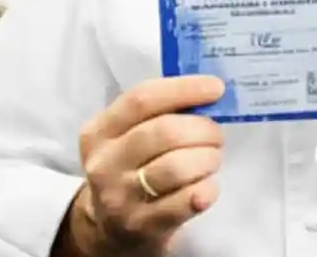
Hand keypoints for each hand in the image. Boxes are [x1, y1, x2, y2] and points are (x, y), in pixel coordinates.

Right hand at [55, 76, 225, 256]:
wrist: (111, 228)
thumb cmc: (131, 168)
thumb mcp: (127, 137)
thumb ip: (159, 112)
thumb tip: (209, 91)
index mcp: (100, 131)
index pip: (142, 99)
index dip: (184, 89)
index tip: (215, 88)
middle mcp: (105, 163)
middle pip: (165, 132)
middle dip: (203, 129)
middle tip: (216, 135)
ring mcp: (121, 197)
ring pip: (177, 167)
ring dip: (207, 159)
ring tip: (211, 160)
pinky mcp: (143, 225)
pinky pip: (186, 201)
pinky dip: (207, 189)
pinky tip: (208, 186)